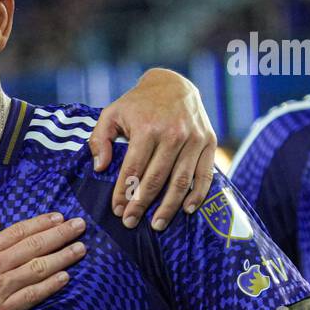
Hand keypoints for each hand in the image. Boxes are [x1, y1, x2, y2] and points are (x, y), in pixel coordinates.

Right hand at [0, 213, 86, 309]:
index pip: (18, 232)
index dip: (41, 223)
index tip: (60, 217)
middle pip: (34, 246)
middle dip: (60, 234)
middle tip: (81, 225)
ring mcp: (1, 288)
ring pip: (38, 268)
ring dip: (63, 257)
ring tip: (81, 249)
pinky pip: (32, 295)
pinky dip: (50, 285)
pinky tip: (65, 277)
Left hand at [88, 67, 217, 231]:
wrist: (174, 84)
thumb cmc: (138, 104)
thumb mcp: (112, 113)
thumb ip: (100, 139)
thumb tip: (100, 168)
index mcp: (147, 128)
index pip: (133, 168)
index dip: (124, 192)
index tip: (116, 210)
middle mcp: (173, 134)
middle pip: (156, 179)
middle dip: (141, 204)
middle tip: (130, 222)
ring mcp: (194, 139)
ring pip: (181, 181)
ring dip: (169, 207)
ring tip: (156, 224)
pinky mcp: (209, 142)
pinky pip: (205, 174)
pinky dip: (197, 194)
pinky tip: (186, 210)